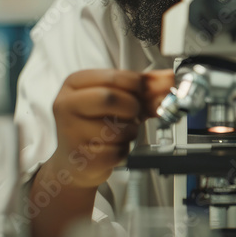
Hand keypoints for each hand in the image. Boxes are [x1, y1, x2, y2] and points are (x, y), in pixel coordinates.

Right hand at [46, 69, 174, 188]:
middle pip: (111, 98)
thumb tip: (169, 78)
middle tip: (132, 114)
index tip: (144, 92)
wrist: (76, 161)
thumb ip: (144, 87)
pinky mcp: (81, 157)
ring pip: (117, 128)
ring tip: (118, 132)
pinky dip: (124, 150)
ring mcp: (71, 132)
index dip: (138, 85)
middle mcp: (66, 105)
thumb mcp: (119, 98)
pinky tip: (112, 148)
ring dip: (129, 131)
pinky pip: (118, 150)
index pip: (115, 76)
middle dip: (132, 108)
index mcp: (75, 84)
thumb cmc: (97, 123)